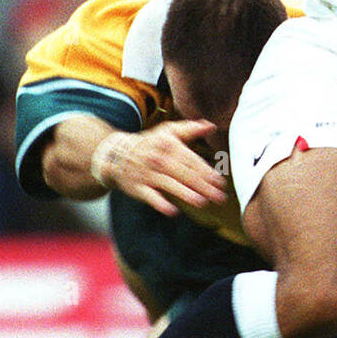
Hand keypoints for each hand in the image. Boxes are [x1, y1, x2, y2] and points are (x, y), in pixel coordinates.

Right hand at [93, 119, 227, 216]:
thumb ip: (190, 129)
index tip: (220, 181)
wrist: (116, 154)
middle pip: (183, 173)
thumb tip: (211, 125)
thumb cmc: (150, 143)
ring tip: (201, 202)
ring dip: (185, 193)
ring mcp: (147, 174)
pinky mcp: (137, 188)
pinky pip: (149, 196)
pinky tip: (172, 211)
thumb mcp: (167, 132)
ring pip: (169, 184)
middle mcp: (158, 159)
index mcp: (168, 145)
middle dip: (202, 185)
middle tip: (219, 196)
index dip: (206, 171)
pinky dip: (159, 203)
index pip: (190, 160)